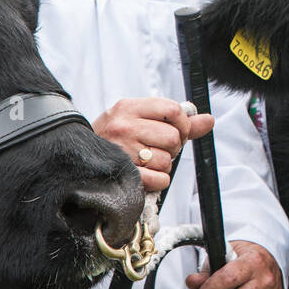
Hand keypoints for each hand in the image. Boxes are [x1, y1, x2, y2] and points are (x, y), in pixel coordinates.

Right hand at [92, 97, 215, 191]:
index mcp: (129, 107)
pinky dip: (160, 180)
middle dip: (173, 147)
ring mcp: (122, 150)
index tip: (178, 131)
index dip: (183, 124)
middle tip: (159, 148)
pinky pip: (160, 179)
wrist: (79, 156)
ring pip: (167, 160)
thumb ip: (177, 120)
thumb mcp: (140, 118)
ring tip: (149, 161)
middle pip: (173, 137)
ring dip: (164, 165)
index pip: (173, 110)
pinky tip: (148, 174)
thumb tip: (209, 120)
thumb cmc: (116, 137)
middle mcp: (124, 126)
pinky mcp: (123, 174)